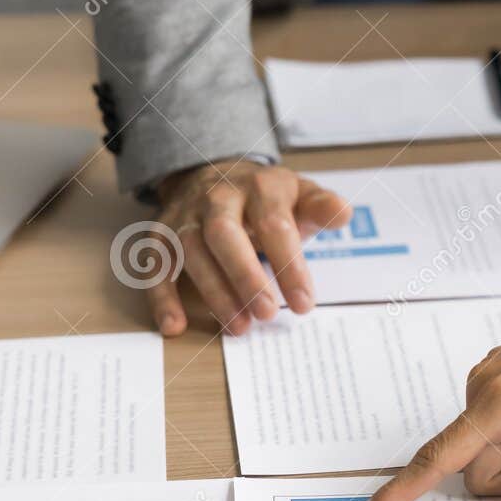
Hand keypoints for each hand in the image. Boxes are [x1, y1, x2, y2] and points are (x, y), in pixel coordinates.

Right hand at [142, 159, 350, 336]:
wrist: (217, 173)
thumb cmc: (268, 199)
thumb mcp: (299, 196)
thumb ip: (319, 208)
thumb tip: (343, 212)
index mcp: (259, 188)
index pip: (274, 225)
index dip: (289, 265)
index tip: (304, 304)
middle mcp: (217, 198)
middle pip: (224, 234)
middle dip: (244, 276)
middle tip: (266, 314)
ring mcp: (186, 216)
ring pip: (192, 252)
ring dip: (213, 292)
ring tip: (239, 327)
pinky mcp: (163, 236)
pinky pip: (157, 265)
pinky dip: (161, 297)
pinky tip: (175, 326)